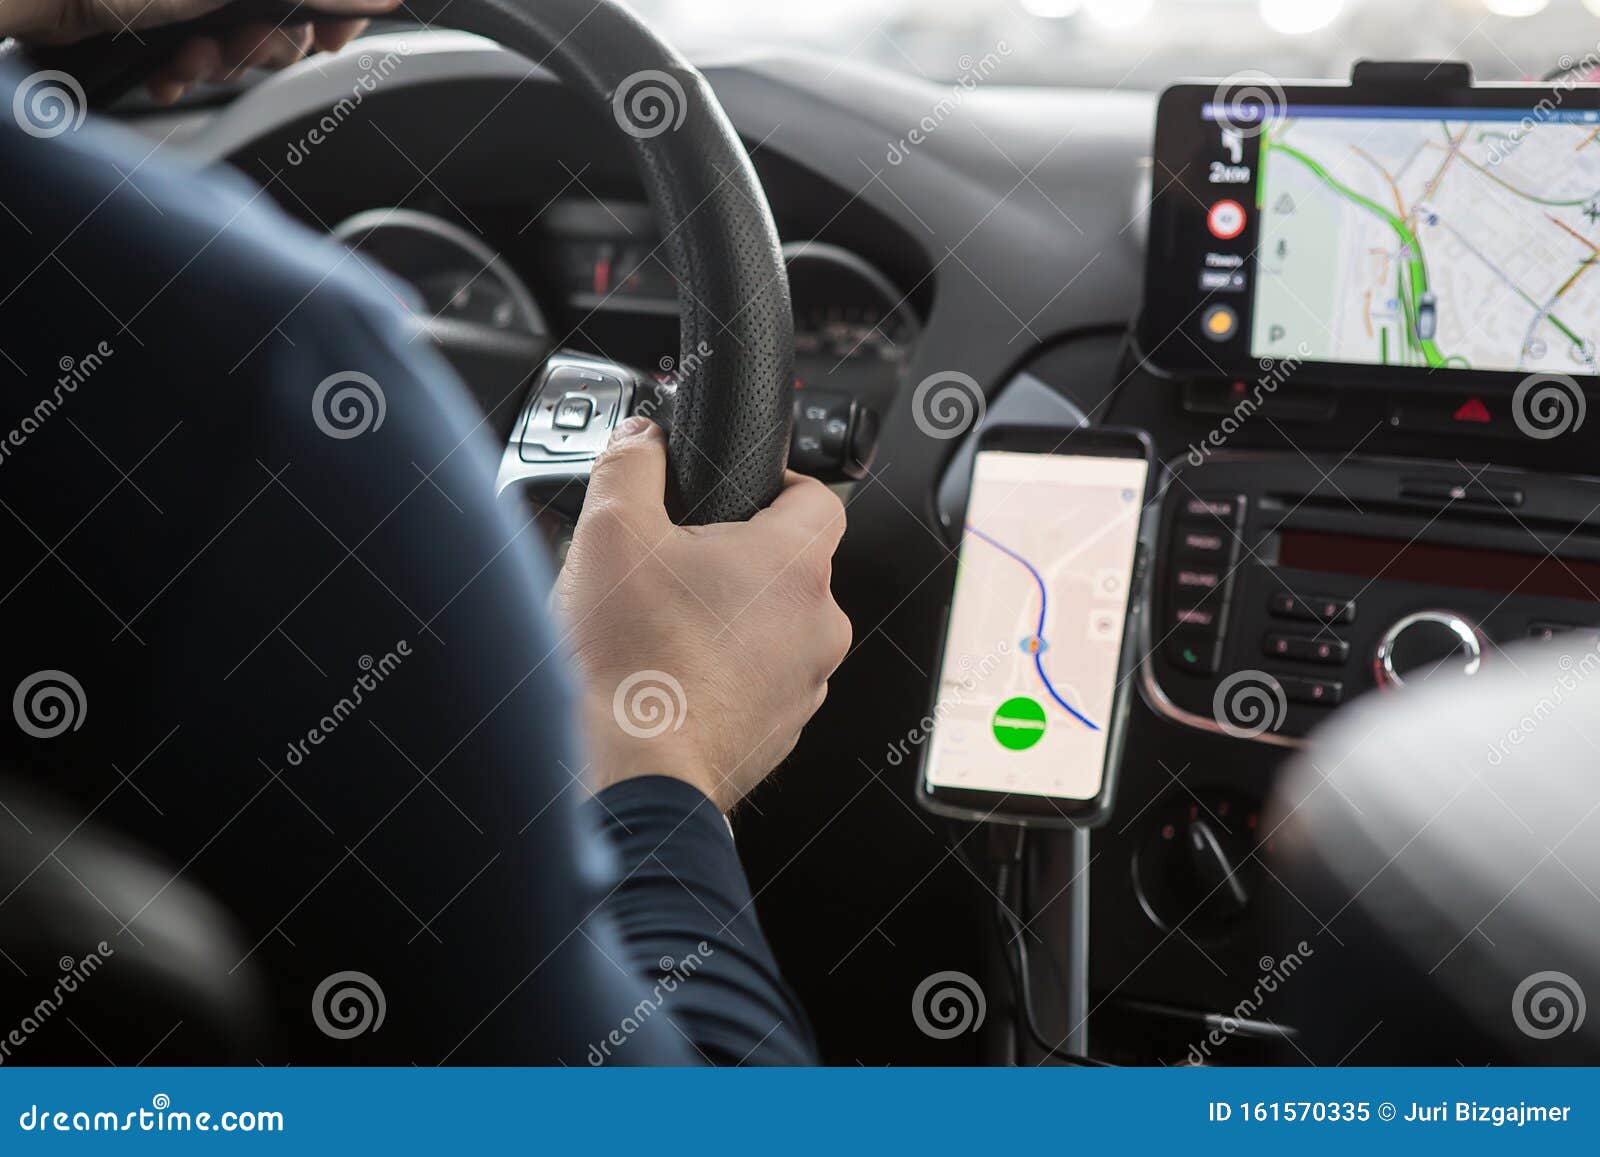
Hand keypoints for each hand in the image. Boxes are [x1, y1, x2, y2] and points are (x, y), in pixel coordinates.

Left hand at [1, 0, 402, 102]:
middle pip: (288, 23)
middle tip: (231, 45)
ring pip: (242, 50)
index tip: (325, 39)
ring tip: (182, 60)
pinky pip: (200, 63)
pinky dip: (187, 76)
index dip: (336, 17)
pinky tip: (164, 71)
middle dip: (262, 47)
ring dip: (219, 68)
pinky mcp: (160, 24)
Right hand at [555, 416, 851, 811]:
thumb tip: (640, 438)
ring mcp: (805, 686)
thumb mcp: (611, 530)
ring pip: (775, 629)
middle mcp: (818, 626)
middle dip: (735, 559)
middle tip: (674, 565)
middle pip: (789, 567)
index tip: (738, 491)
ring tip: (664, 626)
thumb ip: (631, 463)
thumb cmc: (632, 663)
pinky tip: (670, 675)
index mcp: (796, 565)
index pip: (818, 496)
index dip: (777, 483)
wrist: (631, 774)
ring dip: (731, 620)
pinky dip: (724, 675)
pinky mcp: (779, 734)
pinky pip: (759, 683)